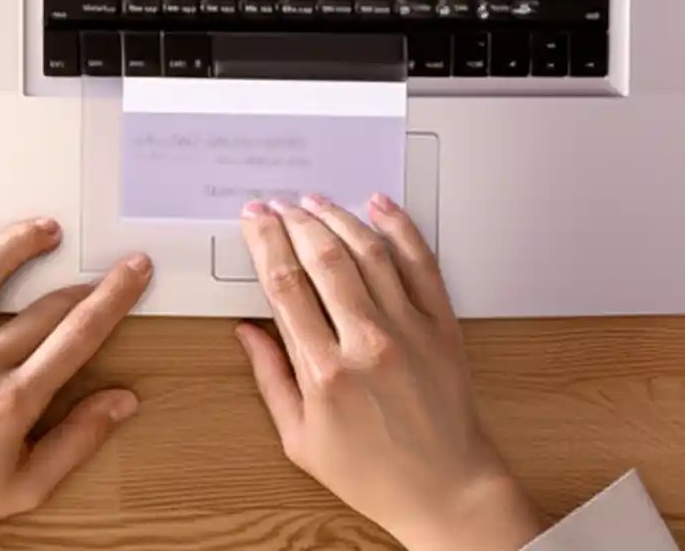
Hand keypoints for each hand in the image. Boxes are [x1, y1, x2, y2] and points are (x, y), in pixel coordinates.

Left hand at [0, 218, 152, 550]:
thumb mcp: (25, 486)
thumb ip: (78, 440)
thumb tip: (122, 401)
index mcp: (12, 403)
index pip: (78, 334)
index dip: (113, 296)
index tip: (133, 271)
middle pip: (44, 305)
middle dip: (84, 280)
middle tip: (104, 264)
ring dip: (20, 242)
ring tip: (44, 229)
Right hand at [235, 194, 544, 550]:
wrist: (446, 490)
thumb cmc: (372, 473)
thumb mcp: (299, 438)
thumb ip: (269, 378)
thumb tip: (246, 332)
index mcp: (324, 373)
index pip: (285, 286)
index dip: (265, 243)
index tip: (255, 222)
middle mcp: (367, 343)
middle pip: (324, 259)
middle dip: (294, 222)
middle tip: (277, 203)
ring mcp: (409, 331)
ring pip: (369, 252)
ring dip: (337, 217)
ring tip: (315, 200)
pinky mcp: (442, 327)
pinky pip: (421, 264)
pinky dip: (400, 229)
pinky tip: (379, 206)